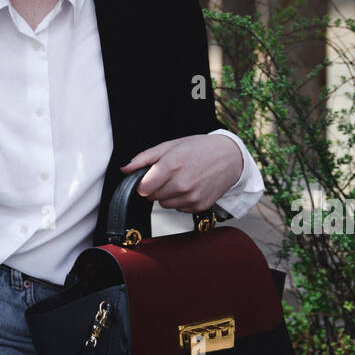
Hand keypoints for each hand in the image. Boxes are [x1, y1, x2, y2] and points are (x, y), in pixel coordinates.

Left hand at [119, 134, 242, 212]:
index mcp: (171, 166)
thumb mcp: (170, 146)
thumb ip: (144, 158)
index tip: (149, 178)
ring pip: (165, 204)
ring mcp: (191, 197)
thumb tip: (125, 169)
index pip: (143, 188)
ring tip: (180, 180)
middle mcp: (181, 184)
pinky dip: (180, 200)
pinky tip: (190, 187)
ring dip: (167, 195)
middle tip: (168, 175)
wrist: (229, 157)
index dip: (143, 183)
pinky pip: (179, 209)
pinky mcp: (199, 206)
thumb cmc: (199, 148)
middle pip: (152, 197)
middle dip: (155, 187)